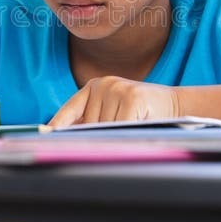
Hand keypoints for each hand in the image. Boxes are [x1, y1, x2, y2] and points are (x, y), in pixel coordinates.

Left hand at [48, 76, 179, 128]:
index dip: (57, 125)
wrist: (175, 106)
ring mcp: (117, 88)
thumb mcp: (112, 112)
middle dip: (97, 137)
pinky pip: (119, 127)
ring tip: (132, 127)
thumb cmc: (140, 113)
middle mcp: (103, 84)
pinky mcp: (131, 97)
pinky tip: (136, 127)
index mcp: (93, 87)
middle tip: (117, 134)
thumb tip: (63, 137)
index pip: (69, 110)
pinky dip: (125, 135)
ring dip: (115, 136)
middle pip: (87, 125)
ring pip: (103, 128)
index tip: (45, 136)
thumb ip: (90, 121)